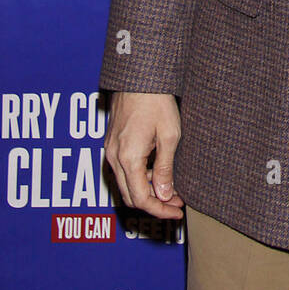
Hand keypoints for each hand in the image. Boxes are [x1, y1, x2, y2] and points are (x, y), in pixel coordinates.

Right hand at [104, 92, 183, 218]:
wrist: (139, 77)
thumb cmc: (157, 102)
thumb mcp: (169, 136)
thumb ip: (165, 168)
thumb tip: (165, 195)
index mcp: (128, 157)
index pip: (141, 199)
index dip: (160, 210)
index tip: (178, 212)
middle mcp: (114, 157)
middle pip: (131, 196)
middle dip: (155, 204)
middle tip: (177, 203)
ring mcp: (110, 150)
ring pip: (125, 185)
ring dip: (147, 192)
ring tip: (171, 190)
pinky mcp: (111, 144)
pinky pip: (122, 172)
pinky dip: (139, 179)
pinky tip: (158, 174)